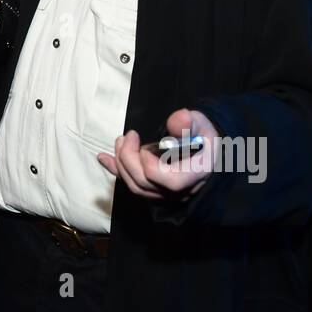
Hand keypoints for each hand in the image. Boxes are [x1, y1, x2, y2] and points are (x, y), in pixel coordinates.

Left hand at [97, 108, 218, 199]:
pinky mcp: (155, 190)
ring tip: (120, 142)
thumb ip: (189, 123)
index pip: (167, 180)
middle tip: (126, 137)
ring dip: (121, 164)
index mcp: (195, 174)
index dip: (149, 164)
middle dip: (128, 159)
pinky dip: (116, 171)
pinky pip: (133, 184)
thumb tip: (181, 117)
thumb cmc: (204, 135)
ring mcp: (166, 194)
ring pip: (137, 187)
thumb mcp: (201, 124)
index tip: (144, 144)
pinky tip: (103, 158)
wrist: (207, 149)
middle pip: (145, 184)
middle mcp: (180, 190)